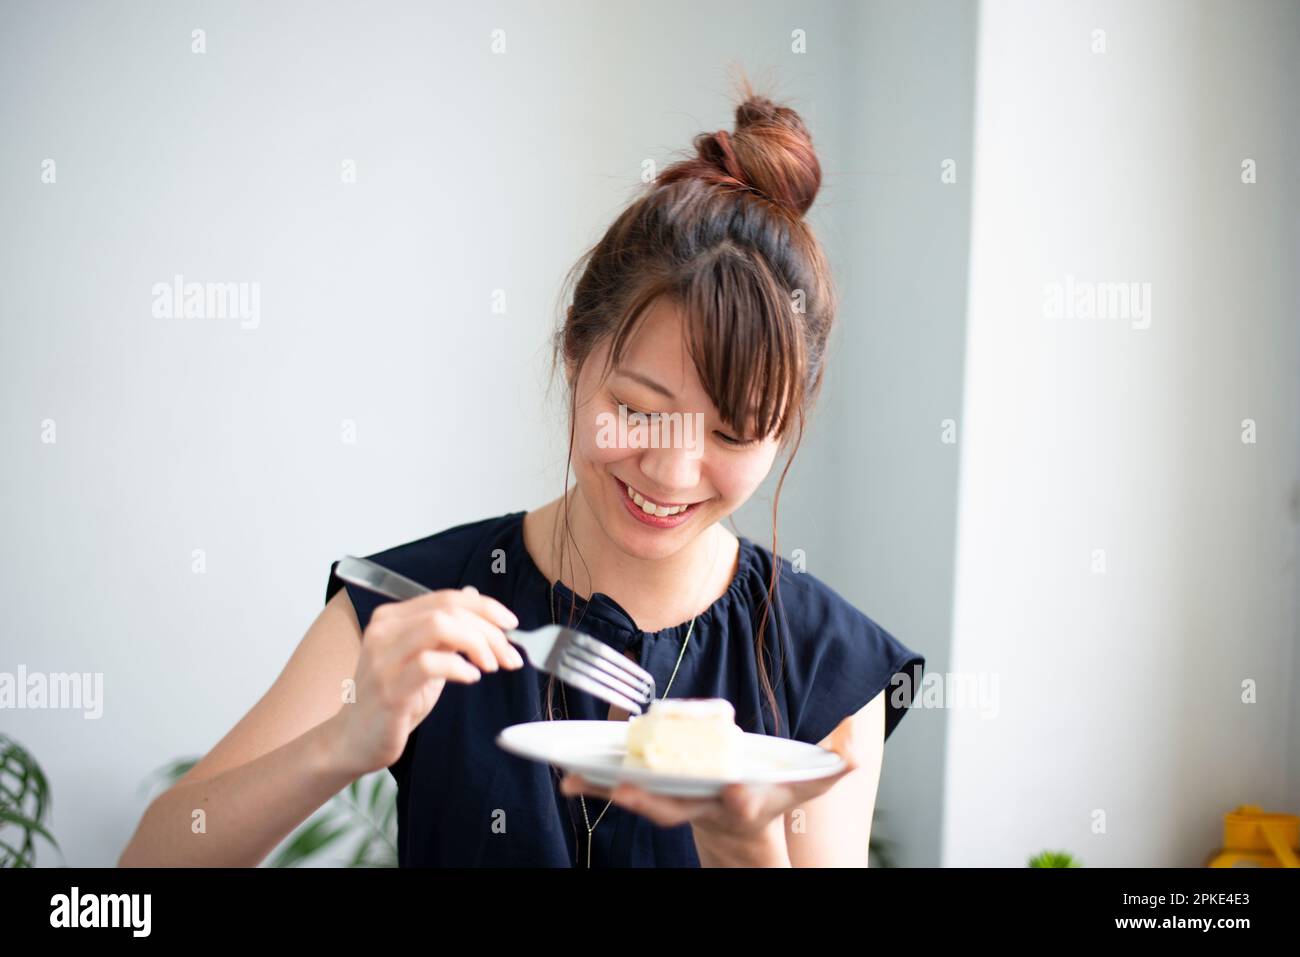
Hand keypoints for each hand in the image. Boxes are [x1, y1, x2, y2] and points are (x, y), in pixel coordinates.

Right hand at [331, 585, 521, 776]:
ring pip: (440, 627)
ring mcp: (383, 659)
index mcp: (392, 618)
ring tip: (491, 666)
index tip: (511, 624)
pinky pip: (429, 664)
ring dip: (477, 644)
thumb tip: (474, 595)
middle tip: (509, 656)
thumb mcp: (423, 657)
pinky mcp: (389, 689)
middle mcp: (383, 631)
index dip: (485, 607)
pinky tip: (471, 678)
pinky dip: (458, 667)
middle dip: (489, 631)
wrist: (353, 740)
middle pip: (449, 611)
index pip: (447, 597)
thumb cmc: (392, 698)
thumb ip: (445, 629)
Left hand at [559, 745, 858, 865]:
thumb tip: (856, 741)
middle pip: (679, 807)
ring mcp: (676, 804)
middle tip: (626, 788)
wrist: (738, 824)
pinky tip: (565, 773)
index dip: (742, 798)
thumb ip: (836, 762)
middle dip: (653, 799)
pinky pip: (620, 788)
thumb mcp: (809, 780)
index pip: (745, 802)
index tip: (737, 790)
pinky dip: (592, 782)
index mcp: (745, 800)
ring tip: (572, 779)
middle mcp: (706, 806)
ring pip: (638, 800)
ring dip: (606, 790)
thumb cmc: (770, 792)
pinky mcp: (653, 795)